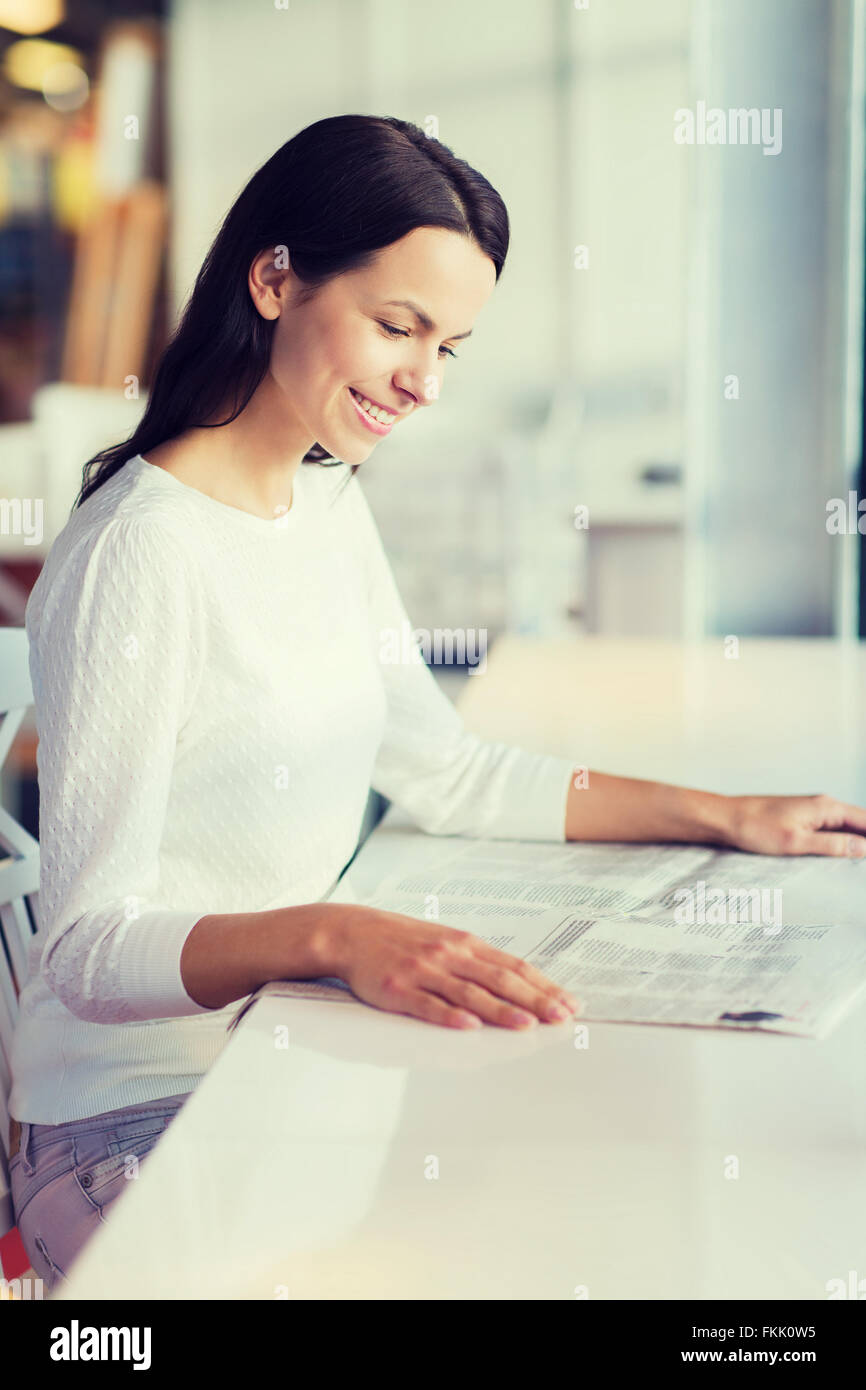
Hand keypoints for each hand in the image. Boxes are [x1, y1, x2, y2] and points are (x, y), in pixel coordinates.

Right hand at [325, 905, 579, 1030]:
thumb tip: (515, 981)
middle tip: (561, 1017)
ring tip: (526, 1025)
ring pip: (469, 993)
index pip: (513, 966)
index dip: (543, 986)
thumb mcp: (443, 941)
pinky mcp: (398, 989)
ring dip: (500, 1010)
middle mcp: (449, 955)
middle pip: (499, 979)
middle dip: (534, 999)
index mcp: (464, 944)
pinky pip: (427, 1004)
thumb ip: (475, 960)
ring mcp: (424, 972)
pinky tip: (467, 1026)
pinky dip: (449, 1015)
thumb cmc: (401, 940)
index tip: (568, 1003)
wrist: (351, 932)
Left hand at [729, 792, 865, 857]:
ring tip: (856, 866)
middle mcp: (822, 806)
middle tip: (864, 868)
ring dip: (853, 844)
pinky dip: (838, 844)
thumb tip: (863, 848)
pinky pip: (829, 831)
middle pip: (858, 824)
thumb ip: (832, 845)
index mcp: (825, 807)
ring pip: (844, 829)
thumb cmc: (755, 827)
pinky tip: (838, 859)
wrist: (727, 818)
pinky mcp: (802, 820)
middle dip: (865, 844)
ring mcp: (812, 812)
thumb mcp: (796, 841)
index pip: (865, 821)